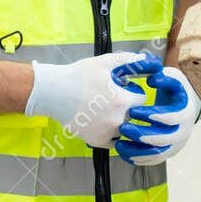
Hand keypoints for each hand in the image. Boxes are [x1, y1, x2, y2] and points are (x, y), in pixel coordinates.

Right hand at [26, 52, 157, 147]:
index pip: (141, 99)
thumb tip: (147, 59)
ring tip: (104, 109)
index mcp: (123, 101)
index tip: (122, 88)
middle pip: (134, 114)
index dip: (133, 91)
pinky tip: (101, 122)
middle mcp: (118, 120)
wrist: (53, 93)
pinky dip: (112, 134)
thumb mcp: (104, 62)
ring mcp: (108, 133)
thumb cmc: (78, 76)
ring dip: (121, 120)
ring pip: (125, 129)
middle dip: (127, 106)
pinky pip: (114, 142)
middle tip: (111, 97)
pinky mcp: (97, 142)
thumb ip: (128, 60)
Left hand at [114, 66, 200, 164]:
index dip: (153, 116)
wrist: (182, 105)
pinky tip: (123, 153)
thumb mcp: (172, 78)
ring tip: (119, 144)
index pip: (171, 118)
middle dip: (142, 135)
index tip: (133, 111)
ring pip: (157, 154)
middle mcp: (184, 132)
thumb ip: (164, 77)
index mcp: (186, 113)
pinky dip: (138, 159)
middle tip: (123, 128)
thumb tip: (153, 79)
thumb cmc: (173, 90)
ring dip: (138, 151)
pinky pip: (153, 160)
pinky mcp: (167, 152)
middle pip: (164, 139)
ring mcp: (176, 144)